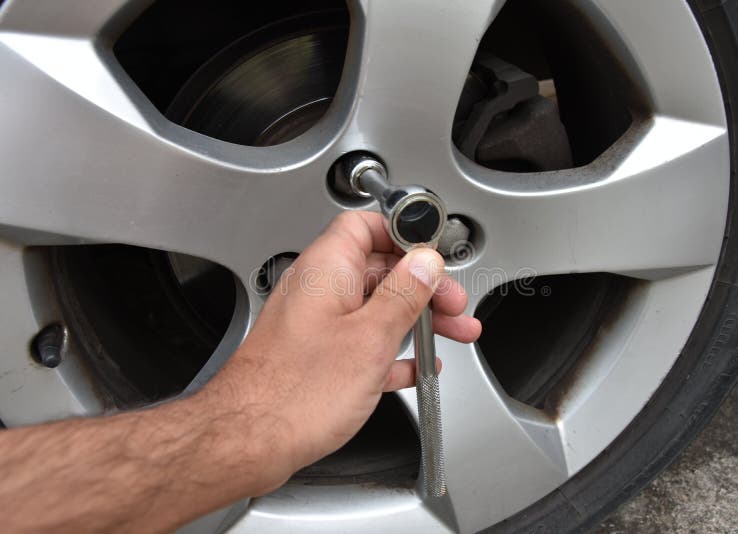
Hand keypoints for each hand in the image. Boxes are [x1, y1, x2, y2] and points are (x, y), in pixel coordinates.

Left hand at [201, 211, 480, 493]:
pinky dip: (390, 350)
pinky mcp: (315, 356)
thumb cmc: (292, 393)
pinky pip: (361, 342)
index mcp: (326, 269)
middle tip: (452, 305)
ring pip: (374, 308)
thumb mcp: (369, 339)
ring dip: (415, 320)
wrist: (247, 442)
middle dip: (422, 286)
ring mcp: (315, 324)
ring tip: (452, 334)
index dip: (403, 236)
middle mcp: (317, 290)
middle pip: (378, 269)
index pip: (366, 225)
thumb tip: (424, 263)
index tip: (433, 257)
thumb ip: (403, 295)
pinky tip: (412, 367)